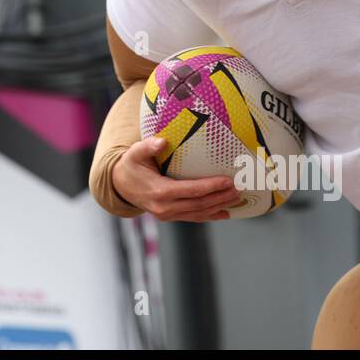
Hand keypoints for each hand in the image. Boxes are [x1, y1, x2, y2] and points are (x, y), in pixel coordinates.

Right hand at [112, 137, 241, 221]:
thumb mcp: (135, 153)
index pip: (190, 191)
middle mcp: (164, 207)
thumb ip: (148, 146)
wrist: (120, 186)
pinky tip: (224, 213)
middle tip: (238, 189)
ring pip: (198, 213)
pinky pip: (193, 217)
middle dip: (220, 198)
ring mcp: (168, 215)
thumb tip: (162, 141)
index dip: (210, 187)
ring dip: (219, 207)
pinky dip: (210, 216)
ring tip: (236, 198)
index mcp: (159, 192)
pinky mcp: (170, 216)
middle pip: (198, 204)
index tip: (227, 181)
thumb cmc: (131, 166)